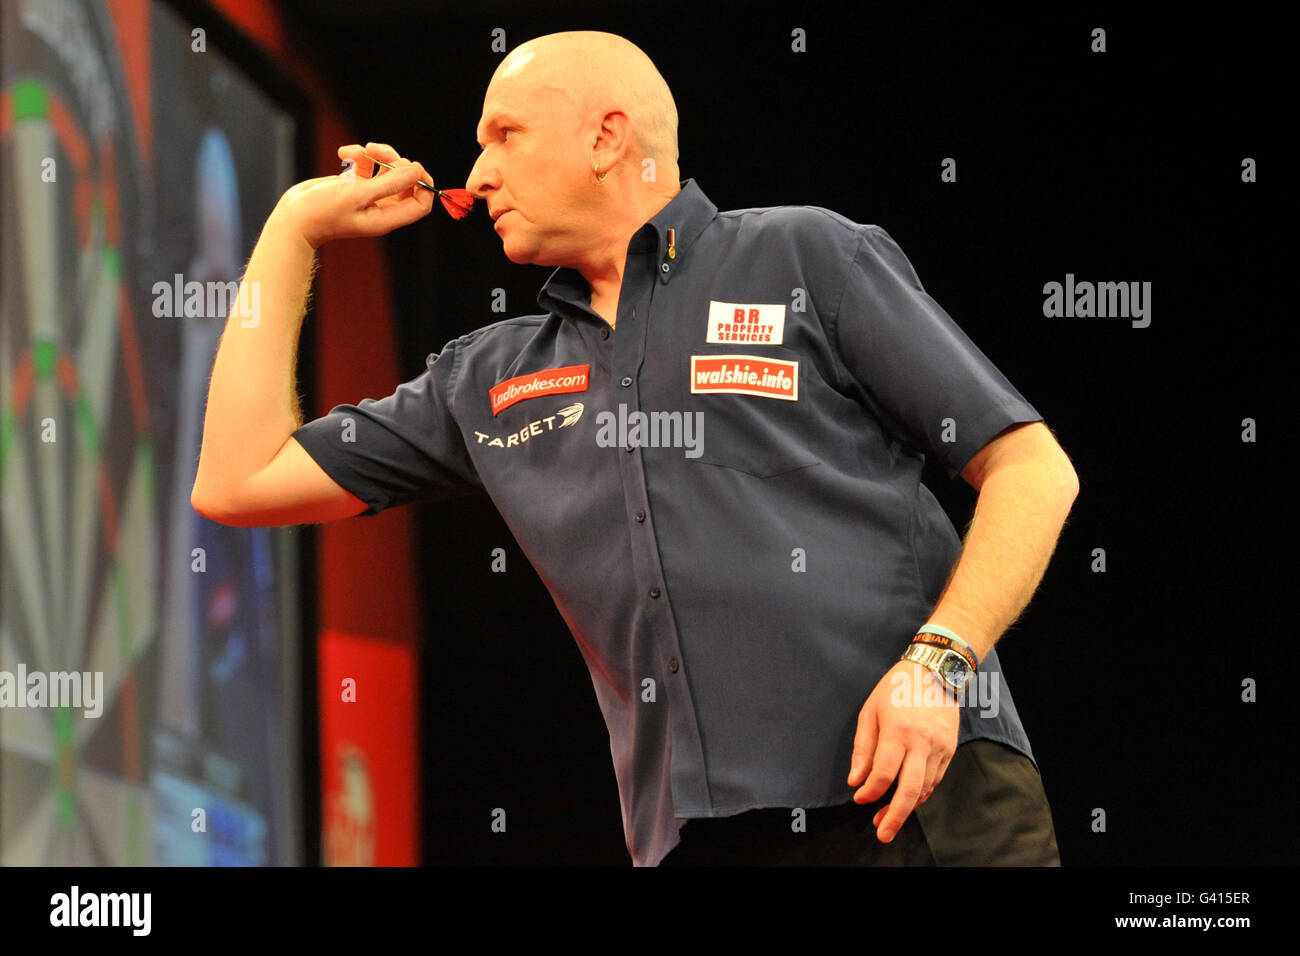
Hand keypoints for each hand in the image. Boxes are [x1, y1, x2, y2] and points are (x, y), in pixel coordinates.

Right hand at [275, 142, 434, 247]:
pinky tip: (344, 153)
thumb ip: (388, 183)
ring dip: (377, 154)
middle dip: (396, 162)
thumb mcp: (357, 195)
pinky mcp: (354, 184)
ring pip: (387, 170)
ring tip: (359, 150)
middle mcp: (380, 207)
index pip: (420, 203)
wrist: (293, 216)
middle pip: (405, 182)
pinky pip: (367, 165)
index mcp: (386, 217)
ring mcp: (368, 195)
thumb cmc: (322, 212)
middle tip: (378, 152)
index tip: (412, 166)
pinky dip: (359, 155)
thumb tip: (415, 172)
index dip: (422, 183)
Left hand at [846, 659, 960, 842]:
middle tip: (882, 834)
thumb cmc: (896, 688)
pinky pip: (935, 779)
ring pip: (925, 788)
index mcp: (897, 731)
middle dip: (894, 816)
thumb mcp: (870, 711)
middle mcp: (921, 742)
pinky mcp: (950, 749)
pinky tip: (908, 798)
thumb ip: (863, 748)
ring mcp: (940, 747)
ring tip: (889, 819)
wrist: (934, 670)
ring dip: (907, 807)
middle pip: (909, 789)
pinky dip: (921, 793)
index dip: (870, 792)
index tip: (859, 799)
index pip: (883, 773)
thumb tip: (856, 780)